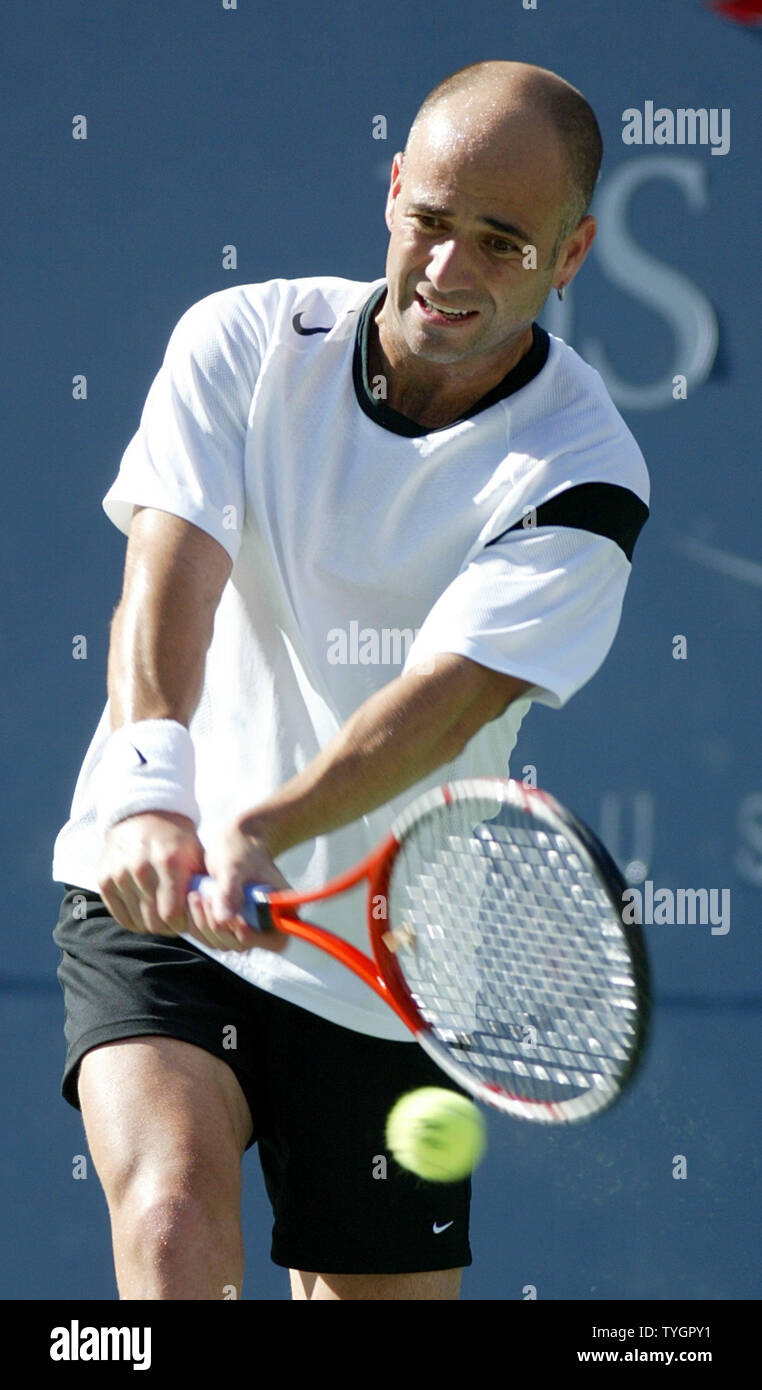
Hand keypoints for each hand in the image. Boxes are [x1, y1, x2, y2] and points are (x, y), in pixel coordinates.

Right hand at [98, 811, 205, 940]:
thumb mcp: (196, 854)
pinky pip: (120, 916)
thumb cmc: (176, 839)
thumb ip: (204, 883)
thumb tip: (217, 913)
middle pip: (154, 921)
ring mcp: (119, 874)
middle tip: (175, 921)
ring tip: (161, 916)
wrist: (143, 815)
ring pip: (137, 921)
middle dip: (168, 927)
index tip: (187, 919)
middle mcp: (141, 868)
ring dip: (151, 925)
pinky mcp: (104, 879)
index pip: (172, 913)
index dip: (181, 923)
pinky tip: (144, 912)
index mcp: (169, 862)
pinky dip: (134, 920)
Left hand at [185, 818, 291, 952]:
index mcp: (281, 908)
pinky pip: (212, 935)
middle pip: (243, 944)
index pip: (276, 941)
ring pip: (224, 942)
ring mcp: (246, 923)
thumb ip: (229, 892)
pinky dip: (199, 922)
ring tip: (194, 896)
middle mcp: (265, 921)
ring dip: (204, 924)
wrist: (231, 837)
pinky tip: (192, 900)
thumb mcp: (233, 865)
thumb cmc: (239, 845)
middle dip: (219, 926)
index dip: (255, 938)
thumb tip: (224, 919)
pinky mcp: (228, 922)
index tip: (235, 922)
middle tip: (203, 899)